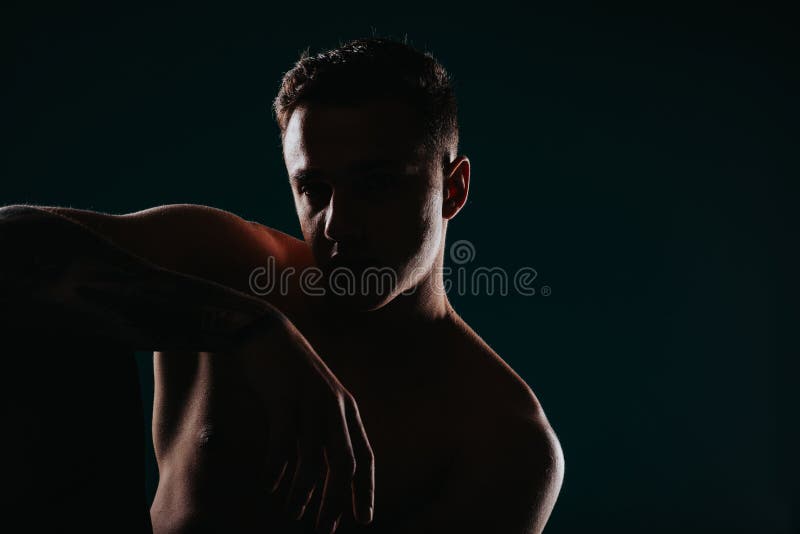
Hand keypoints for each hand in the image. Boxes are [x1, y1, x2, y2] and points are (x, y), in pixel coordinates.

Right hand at [235, 318, 374, 533]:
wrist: (266, 332)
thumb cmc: (289, 372)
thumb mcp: (315, 400)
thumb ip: (320, 432)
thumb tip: (318, 475)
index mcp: (347, 410)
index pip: (365, 456)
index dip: (365, 489)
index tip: (363, 518)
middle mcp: (334, 407)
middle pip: (343, 464)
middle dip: (336, 501)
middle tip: (326, 529)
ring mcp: (309, 402)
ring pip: (313, 459)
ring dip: (304, 492)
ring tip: (294, 513)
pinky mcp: (283, 399)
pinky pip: (283, 444)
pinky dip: (277, 470)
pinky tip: (270, 486)